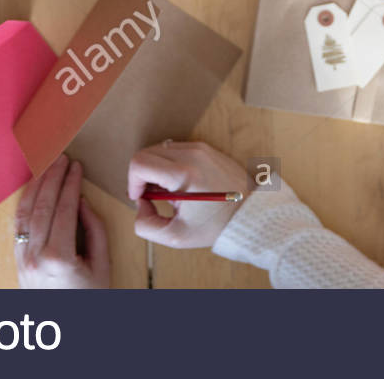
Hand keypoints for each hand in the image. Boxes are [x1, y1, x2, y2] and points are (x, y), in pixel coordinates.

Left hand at [14, 155, 110, 288]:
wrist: (67, 329)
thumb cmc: (89, 298)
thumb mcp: (102, 264)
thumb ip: (93, 229)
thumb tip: (80, 200)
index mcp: (59, 258)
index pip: (64, 209)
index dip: (70, 184)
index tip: (76, 167)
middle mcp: (36, 257)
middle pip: (42, 206)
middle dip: (52, 178)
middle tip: (62, 159)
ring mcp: (23, 260)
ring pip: (25, 213)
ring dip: (35, 187)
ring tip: (46, 167)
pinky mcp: (18, 262)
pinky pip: (19, 227)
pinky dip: (25, 205)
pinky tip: (33, 191)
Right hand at [128, 141, 245, 248]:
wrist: (250, 212)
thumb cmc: (216, 225)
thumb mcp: (176, 236)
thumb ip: (146, 225)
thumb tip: (140, 203)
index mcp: (183, 174)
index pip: (139, 163)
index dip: (132, 183)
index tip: (140, 198)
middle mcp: (191, 154)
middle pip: (146, 153)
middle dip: (141, 176)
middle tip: (152, 197)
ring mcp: (199, 148)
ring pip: (158, 149)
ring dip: (155, 169)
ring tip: (167, 192)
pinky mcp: (205, 147)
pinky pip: (174, 149)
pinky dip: (168, 164)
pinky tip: (179, 184)